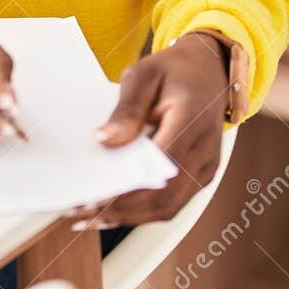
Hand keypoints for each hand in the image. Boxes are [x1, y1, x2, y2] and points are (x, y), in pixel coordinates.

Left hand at [71, 32, 229, 228]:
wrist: (208, 71)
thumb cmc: (173, 71)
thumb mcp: (143, 75)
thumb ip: (126, 109)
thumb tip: (105, 141)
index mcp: (192, 119)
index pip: (159, 163)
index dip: (127, 186)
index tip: (93, 196)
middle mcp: (205, 149)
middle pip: (163, 194)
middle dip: (120, 209)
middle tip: (80, 212)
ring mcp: (207, 166)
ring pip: (168, 206)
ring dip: (128, 217)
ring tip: (89, 218)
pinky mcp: (201, 176)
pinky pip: (172, 202)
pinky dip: (142, 212)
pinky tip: (113, 213)